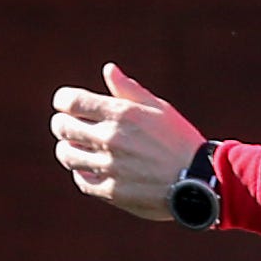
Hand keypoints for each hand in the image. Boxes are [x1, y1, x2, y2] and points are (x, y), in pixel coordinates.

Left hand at [49, 64, 199, 218]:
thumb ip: (128, 90)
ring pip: (67, 155)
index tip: (65, 104)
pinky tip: (90, 169)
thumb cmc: (180, 140)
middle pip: (63, 127)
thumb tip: (108, 69)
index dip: (62, 100)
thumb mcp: (158, 108)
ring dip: (67, 149)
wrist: (199, 181)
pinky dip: (81, 173)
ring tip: (74, 147)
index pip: (71, 101)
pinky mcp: (111, 191)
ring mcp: (110, 166)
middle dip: (62, 124)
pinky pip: (81, 180)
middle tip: (66, 126)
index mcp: (122, 114)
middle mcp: (111, 139)